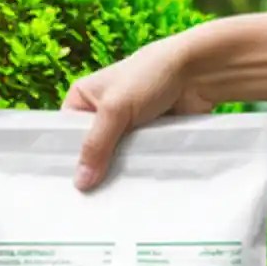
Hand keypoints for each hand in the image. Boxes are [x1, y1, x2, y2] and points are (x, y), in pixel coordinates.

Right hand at [62, 35, 214, 190]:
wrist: (201, 70)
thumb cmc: (151, 75)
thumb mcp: (115, 109)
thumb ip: (96, 146)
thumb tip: (80, 183)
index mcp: (82, 99)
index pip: (65, 134)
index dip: (66, 156)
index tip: (67, 183)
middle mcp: (101, 114)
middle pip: (89, 150)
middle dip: (94, 168)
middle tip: (90, 195)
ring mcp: (125, 126)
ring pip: (114, 157)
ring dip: (118, 170)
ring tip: (111, 195)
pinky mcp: (147, 136)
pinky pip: (135, 158)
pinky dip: (137, 168)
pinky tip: (133, 185)